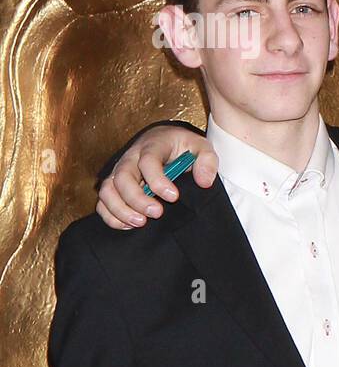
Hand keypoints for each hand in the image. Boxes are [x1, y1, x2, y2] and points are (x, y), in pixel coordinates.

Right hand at [95, 126, 216, 228]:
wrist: (167, 140)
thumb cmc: (184, 145)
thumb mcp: (201, 147)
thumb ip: (207, 161)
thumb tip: (204, 182)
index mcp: (152, 146)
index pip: (148, 161)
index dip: (158, 180)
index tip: (173, 196)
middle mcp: (131, 158)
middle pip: (123, 178)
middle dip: (137, 199)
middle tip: (157, 213)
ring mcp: (120, 171)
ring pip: (108, 190)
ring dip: (120, 209)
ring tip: (140, 223)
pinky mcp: (115, 185)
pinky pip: (103, 201)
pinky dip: (111, 215)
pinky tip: (128, 225)